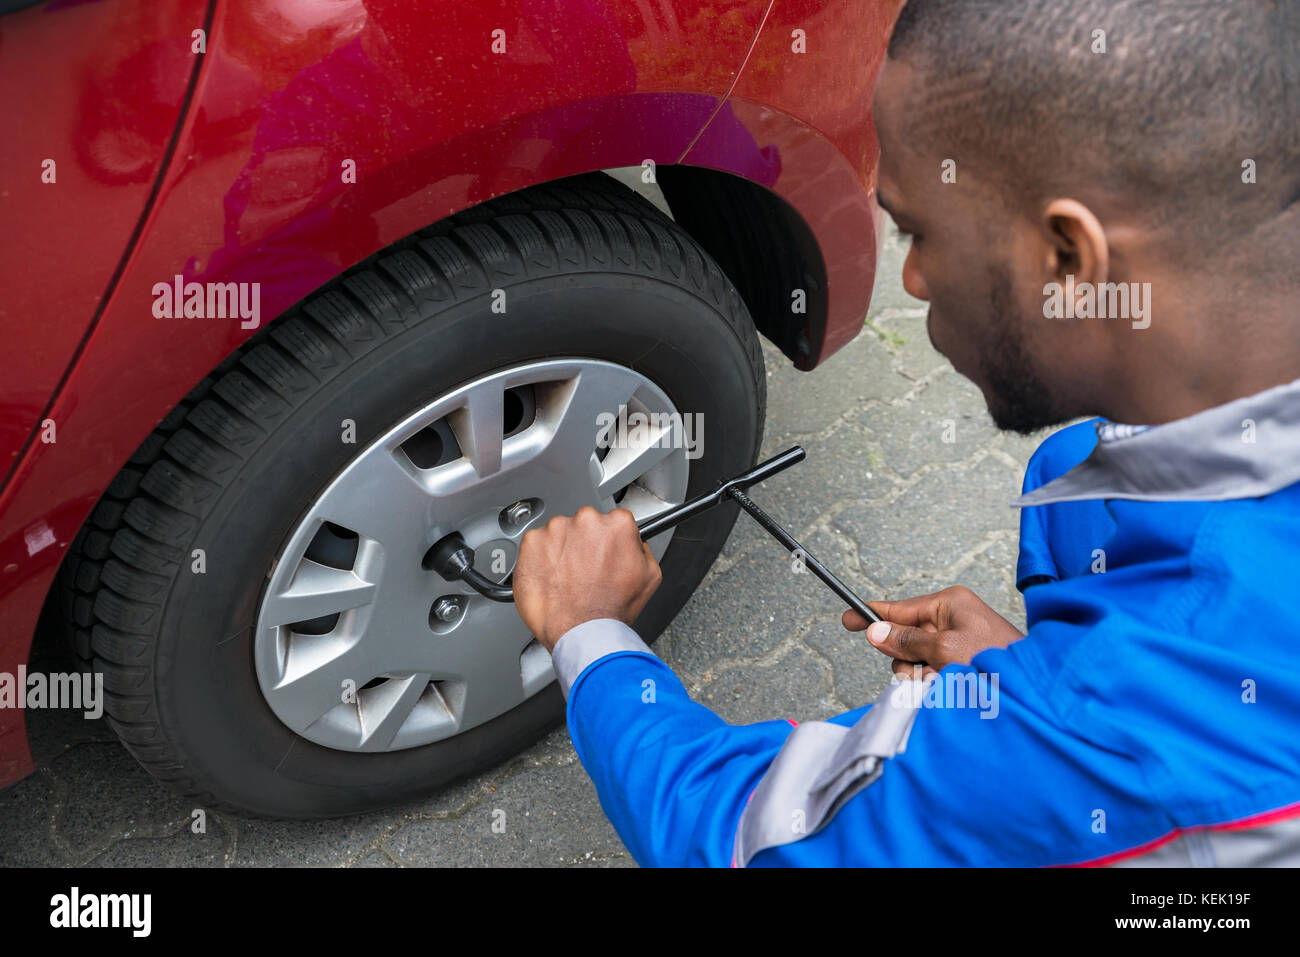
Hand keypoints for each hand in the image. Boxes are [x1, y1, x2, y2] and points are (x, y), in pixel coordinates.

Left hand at [513, 506, 661, 651]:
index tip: (604, 553)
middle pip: (585, 524)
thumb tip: (634, 543)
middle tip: (585, 571)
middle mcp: (586, 520)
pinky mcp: (532, 542)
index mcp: (617, 524)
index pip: (614, 521)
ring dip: (562, 550)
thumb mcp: (649, 577)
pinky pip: (536, 544)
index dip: (609, 541)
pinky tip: (551, 578)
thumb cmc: (610, 610)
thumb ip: (642, 550)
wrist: (580, 632)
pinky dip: (540, 559)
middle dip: (584, 543)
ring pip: (560, 533)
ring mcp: (556, 529)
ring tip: (567, 578)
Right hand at [841, 585, 1023, 675]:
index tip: (847, 618)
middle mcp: (953, 619)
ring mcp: (958, 640)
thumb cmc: (997, 662)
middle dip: (905, 660)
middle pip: (905, 638)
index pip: (900, 608)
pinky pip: (931, 670)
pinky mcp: (963, 661)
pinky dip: (932, 683)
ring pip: (915, 659)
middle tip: (917, 674)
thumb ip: (907, 641)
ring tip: (938, 685)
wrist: (1032, 691)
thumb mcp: (944, 649)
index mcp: (950, 604)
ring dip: (919, 676)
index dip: (872, 615)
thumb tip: (875, 631)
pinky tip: (944, 690)